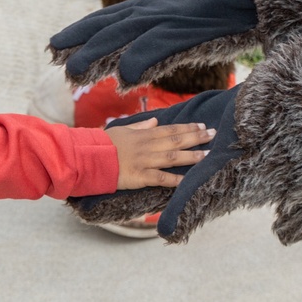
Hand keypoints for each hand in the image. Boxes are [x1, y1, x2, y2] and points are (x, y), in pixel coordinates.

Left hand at [50, 0, 257, 86]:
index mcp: (145, 5)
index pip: (104, 20)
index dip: (78, 33)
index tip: (54, 46)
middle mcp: (149, 12)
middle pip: (104, 29)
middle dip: (77, 44)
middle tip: (51, 58)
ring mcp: (164, 20)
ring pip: (121, 38)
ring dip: (96, 55)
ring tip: (72, 73)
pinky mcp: (183, 30)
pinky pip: (156, 48)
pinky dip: (140, 62)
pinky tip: (124, 77)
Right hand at [85, 88, 242, 238]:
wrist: (89, 158)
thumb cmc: (104, 144)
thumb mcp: (123, 130)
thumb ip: (140, 126)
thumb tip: (155, 121)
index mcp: (143, 135)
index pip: (170, 129)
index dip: (187, 127)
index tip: (202, 125)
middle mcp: (147, 146)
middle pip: (176, 140)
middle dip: (195, 137)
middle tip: (212, 134)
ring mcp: (144, 161)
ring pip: (172, 157)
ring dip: (191, 156)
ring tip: (207, 154)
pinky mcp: (139, 176)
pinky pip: (160, 178)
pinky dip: (174, 180)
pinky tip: (186, 180)